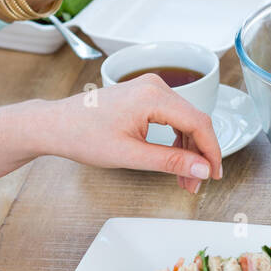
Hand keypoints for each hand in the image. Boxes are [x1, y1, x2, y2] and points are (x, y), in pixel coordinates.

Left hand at [39, 75, 224, 194]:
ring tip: (184, 178)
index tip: (215, 175)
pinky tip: (174, 160)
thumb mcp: (130, 155)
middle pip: (195, 121)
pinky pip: (172, 117)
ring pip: (185, 121)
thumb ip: (170, 162)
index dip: (212, 152)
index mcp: (153, 96)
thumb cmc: (82, 136)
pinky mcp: (144, 95)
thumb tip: (203, 169)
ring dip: (188, 150)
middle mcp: (155, 86)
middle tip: (196, 184)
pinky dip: (176, 140)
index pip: (199, 123)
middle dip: (199, 155)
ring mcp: (150, 88)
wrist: (55, 125)